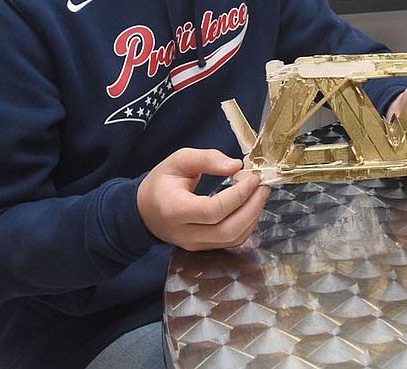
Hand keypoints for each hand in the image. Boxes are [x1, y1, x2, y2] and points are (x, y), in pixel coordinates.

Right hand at [137, 149, 269, 251]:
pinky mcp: (202, 248)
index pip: (213, 210)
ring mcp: (193, 244)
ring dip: (253, 216)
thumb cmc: (162, 182)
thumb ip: (207, 159)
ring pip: (232, 239)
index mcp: (174, 209)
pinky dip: (246, 224)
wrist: (143, 210)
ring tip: (259, 193)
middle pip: (227, 230)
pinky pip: (231, 241)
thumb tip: (236, 165)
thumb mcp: (179, 160)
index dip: (238, 195)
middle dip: (252, 208)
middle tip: (263, 186)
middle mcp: (184, 233)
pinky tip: (250, 205)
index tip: (251, 177)